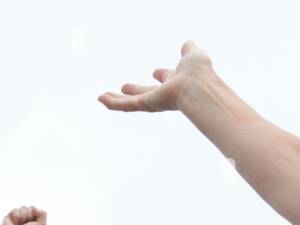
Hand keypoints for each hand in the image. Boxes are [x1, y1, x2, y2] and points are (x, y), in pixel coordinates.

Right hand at [0, 206, 45, 224]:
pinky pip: (16, 210)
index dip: (35, 215)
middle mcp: (27, 217)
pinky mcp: (11, 215)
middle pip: (30, 208)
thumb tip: (33, 207)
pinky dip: (16, 217)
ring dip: (22, 217)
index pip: (36, 209)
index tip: (32, 224)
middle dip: (28, 216)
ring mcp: (19, 215)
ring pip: (23, 208)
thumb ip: (43, 214)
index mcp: (34, 219)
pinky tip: (14, 223)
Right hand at [98, 40, 214, 113]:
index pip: (166, 78)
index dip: (163, 75)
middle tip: (124, 88)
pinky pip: (126, 105)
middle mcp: (164, 94)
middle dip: (135, 91)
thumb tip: (187, 44)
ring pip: (131, 102)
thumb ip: (189, 50)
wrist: (198, 86)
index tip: (157, 72)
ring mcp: (153, 101)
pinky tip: (101, 99)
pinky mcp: (145, 104)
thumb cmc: (199, 73)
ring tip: (102, 97)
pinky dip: (112, 103)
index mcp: (177, 81)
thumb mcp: (193, 55)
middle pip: (145, 93)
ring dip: (116, 100)